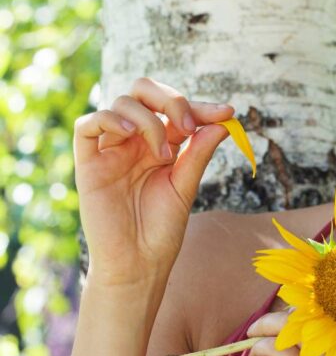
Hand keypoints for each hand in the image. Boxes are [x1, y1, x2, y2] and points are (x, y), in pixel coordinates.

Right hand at [74, 77, 234, 286]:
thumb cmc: (162, 229)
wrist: (138, 263)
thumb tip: (223, 122)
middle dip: (172, 99)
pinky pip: (88, 124)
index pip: (177, 111)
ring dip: (150, 120)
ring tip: (164, 155)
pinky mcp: (89, 162)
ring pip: (122, 103)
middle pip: (145, 92)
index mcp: (162, 145)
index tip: (227, 112)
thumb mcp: (186, 186)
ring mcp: (112, 149)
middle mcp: (136, 141)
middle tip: (189, 125)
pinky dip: (110, 119)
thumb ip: (199, 153)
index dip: (202, 107)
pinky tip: (131, 134)